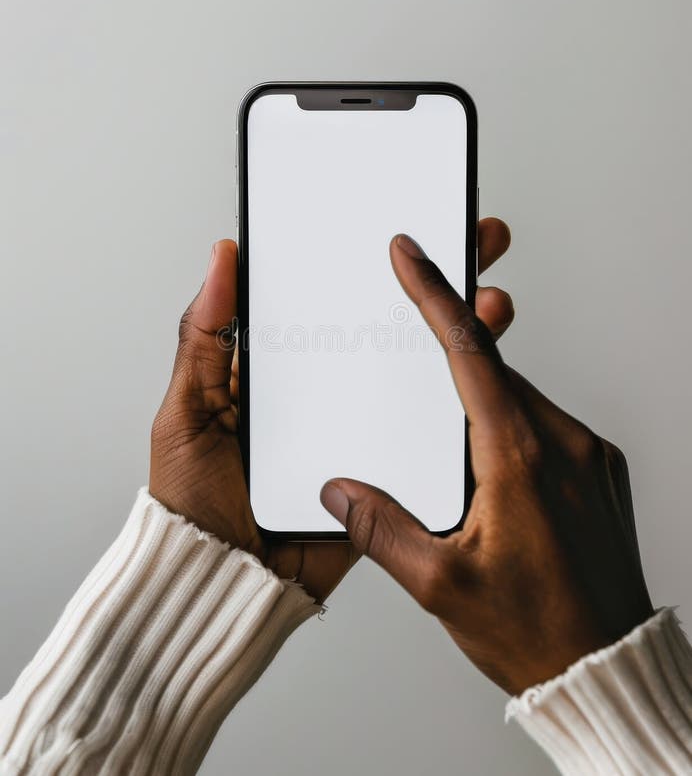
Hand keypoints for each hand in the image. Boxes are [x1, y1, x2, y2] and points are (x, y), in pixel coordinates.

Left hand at [149, 219, 512, 602]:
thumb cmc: (194, 498)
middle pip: (387, 327)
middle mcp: (330, 391)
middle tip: (474, 242)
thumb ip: (204, 337)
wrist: (223, 582)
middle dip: (438, 284)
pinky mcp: (383, 472)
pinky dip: (458, 408)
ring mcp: (360, 429)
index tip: (409, 225)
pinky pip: (423, 437)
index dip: (372, 263)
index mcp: (285, 368)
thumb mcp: (187, 409)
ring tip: (492, 301)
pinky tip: (488, 377)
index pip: (334, 300)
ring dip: (461, 336)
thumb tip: (224, 256)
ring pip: (417, 375)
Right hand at [320, 234, 652, 691]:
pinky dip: (513, 433)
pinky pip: (547, 428)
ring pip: (520, 402)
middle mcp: (563, 443)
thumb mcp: (439, 586)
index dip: (434, 295)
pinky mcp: (601, 473)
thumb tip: (338, 492)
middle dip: (450, 363)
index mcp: (520, 457)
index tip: (412, 254)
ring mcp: (590, 456)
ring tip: (457, 466)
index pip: (468, 353)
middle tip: (413, 372)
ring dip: (482, 408)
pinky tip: (496, 481)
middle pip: (494, 373)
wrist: (607, 669)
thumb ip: (381, 530)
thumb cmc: (534, 633)